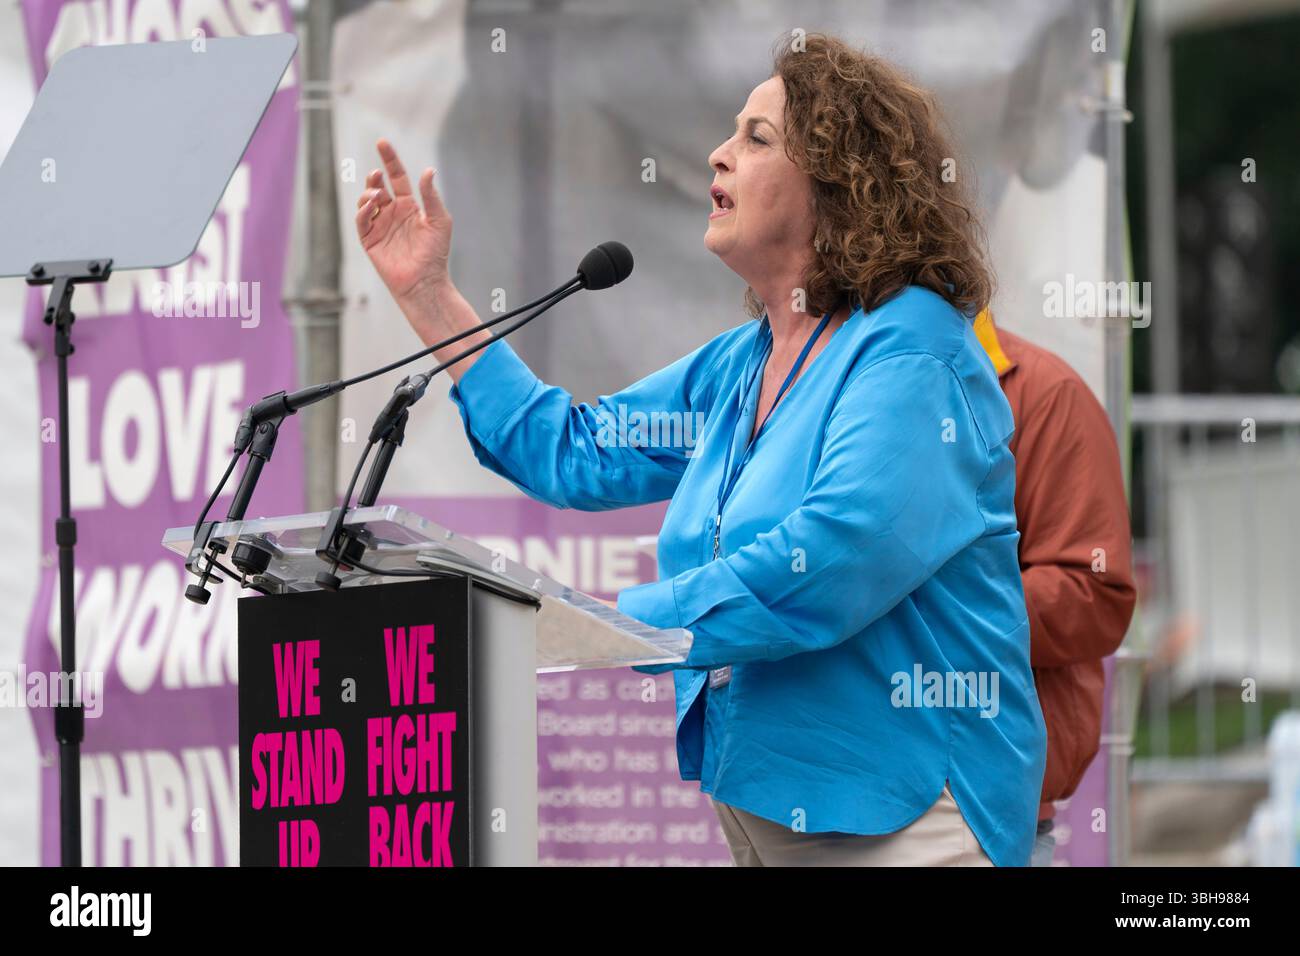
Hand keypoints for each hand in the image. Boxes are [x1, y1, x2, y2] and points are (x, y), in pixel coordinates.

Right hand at [355, 139, 452, 324]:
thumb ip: (431, 196)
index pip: (396, 177)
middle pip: (377, 186)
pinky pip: (361, 220)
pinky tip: (372, 206)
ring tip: (377, 195)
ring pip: (366, 200)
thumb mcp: (439, 220)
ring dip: (369, 193)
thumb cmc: (436, 253)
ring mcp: (379, 225)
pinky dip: (363, 210)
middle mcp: (392, 213)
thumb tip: (427, 171)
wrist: (425, 281)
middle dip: (375, 177)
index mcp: (409, 206)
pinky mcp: (370, 240)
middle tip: (378, 175)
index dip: (390, 159)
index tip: (382, 143)